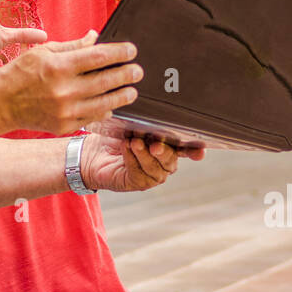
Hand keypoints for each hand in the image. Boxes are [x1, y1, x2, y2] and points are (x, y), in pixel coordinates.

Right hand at [0, 31, 142, 135]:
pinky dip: (104, 111)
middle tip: (138, 71)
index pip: (98, 57)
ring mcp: (65, 110)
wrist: (1, 102)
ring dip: (122, 96)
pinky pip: (92, 117)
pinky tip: (112, 105)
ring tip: (132, 91)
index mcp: (59, 66)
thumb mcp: (44, 51)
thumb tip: (96, 37)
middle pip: (106, 81)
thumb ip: (72, 46)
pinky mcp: (64, 125)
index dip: (119, 52)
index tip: (131, 50)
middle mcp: (64, 90)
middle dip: (126, 75)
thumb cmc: (22, 72)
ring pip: (104, 102)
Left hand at [79, 132, 204, 192]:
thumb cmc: (115, 134)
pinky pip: (140, 174)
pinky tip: (126, 148)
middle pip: (172, 159)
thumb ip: (148, 120)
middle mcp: (164, 162)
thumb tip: (157, 108)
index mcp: (168, 146)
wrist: (91, 150)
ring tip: (135, 142)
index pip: (187, 149)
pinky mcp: (138, 183)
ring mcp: (152, 175)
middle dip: (164, 151)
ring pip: (157, 168)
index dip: (195, 151)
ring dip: (145, 155)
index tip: (199, 151)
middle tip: (155, 143)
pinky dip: (133, 160)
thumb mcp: (133, 123)